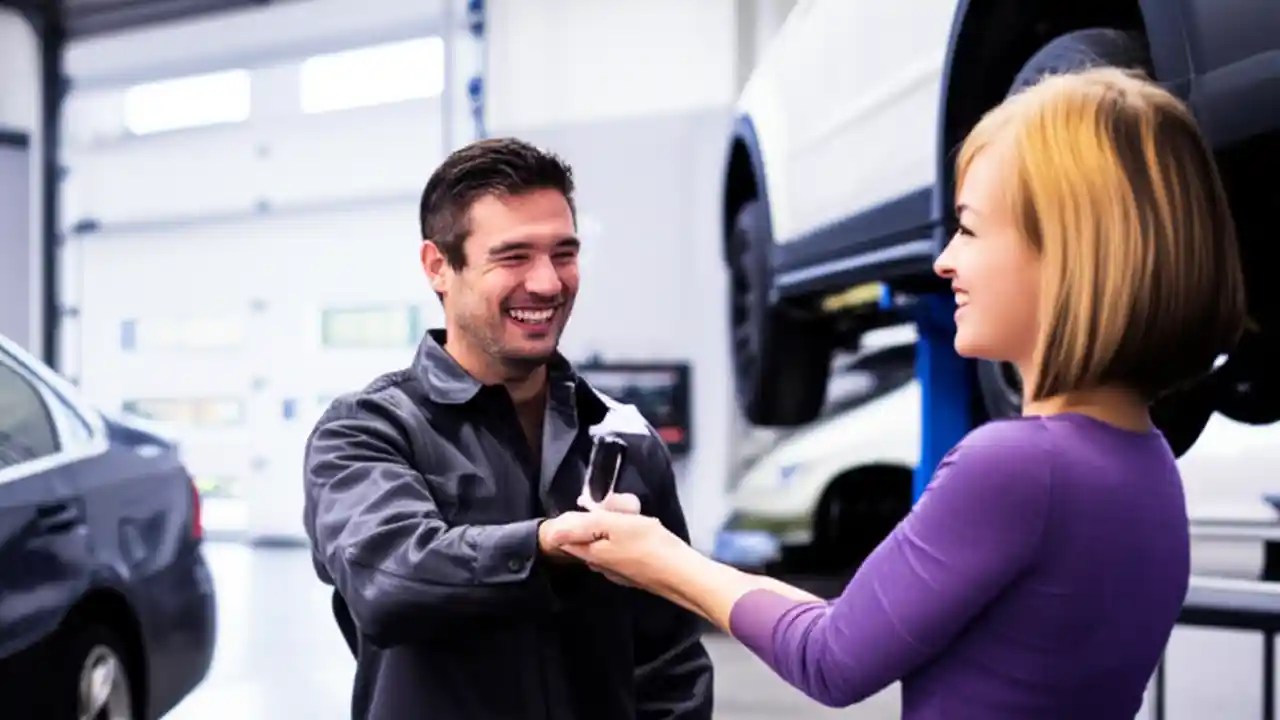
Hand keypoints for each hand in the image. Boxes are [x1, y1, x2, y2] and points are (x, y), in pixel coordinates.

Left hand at [543, 510, 690, 590]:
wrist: (681, 575)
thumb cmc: (648, 544)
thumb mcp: (614, 525)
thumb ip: (583, 526)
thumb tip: (554, 532)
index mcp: (590, 553)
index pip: (565, 537)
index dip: (570, 519)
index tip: (584, 506)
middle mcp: (598, 565)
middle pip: (584, 541)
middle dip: (591, 522)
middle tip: (612, 508)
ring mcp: (616, 573)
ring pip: (602, 547)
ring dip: (609, 531)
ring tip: (628, 518)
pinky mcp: (632, 575)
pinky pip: (618, 553)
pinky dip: (623, 541)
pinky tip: (639, 535)